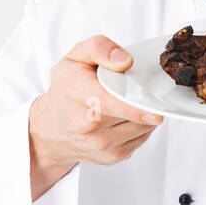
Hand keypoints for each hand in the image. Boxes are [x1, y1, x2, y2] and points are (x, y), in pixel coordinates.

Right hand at [28, 35, 163, 198]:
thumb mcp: (75, 57)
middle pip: (133, 114)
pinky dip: (141, 125)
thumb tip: (125, 60)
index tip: (156, 112)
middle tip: (138, 89)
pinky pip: (142, 137)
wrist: (50, 131)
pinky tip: (126, 116)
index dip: (135, 108)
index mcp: (78, 96)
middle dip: (144, 100)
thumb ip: (99, 48)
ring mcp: (102, 146)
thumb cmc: (65, 90)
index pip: (108, 103)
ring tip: (127, 101)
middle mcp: (88, 127)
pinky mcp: (113, 156)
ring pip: (143, 126)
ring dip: (144, 112)